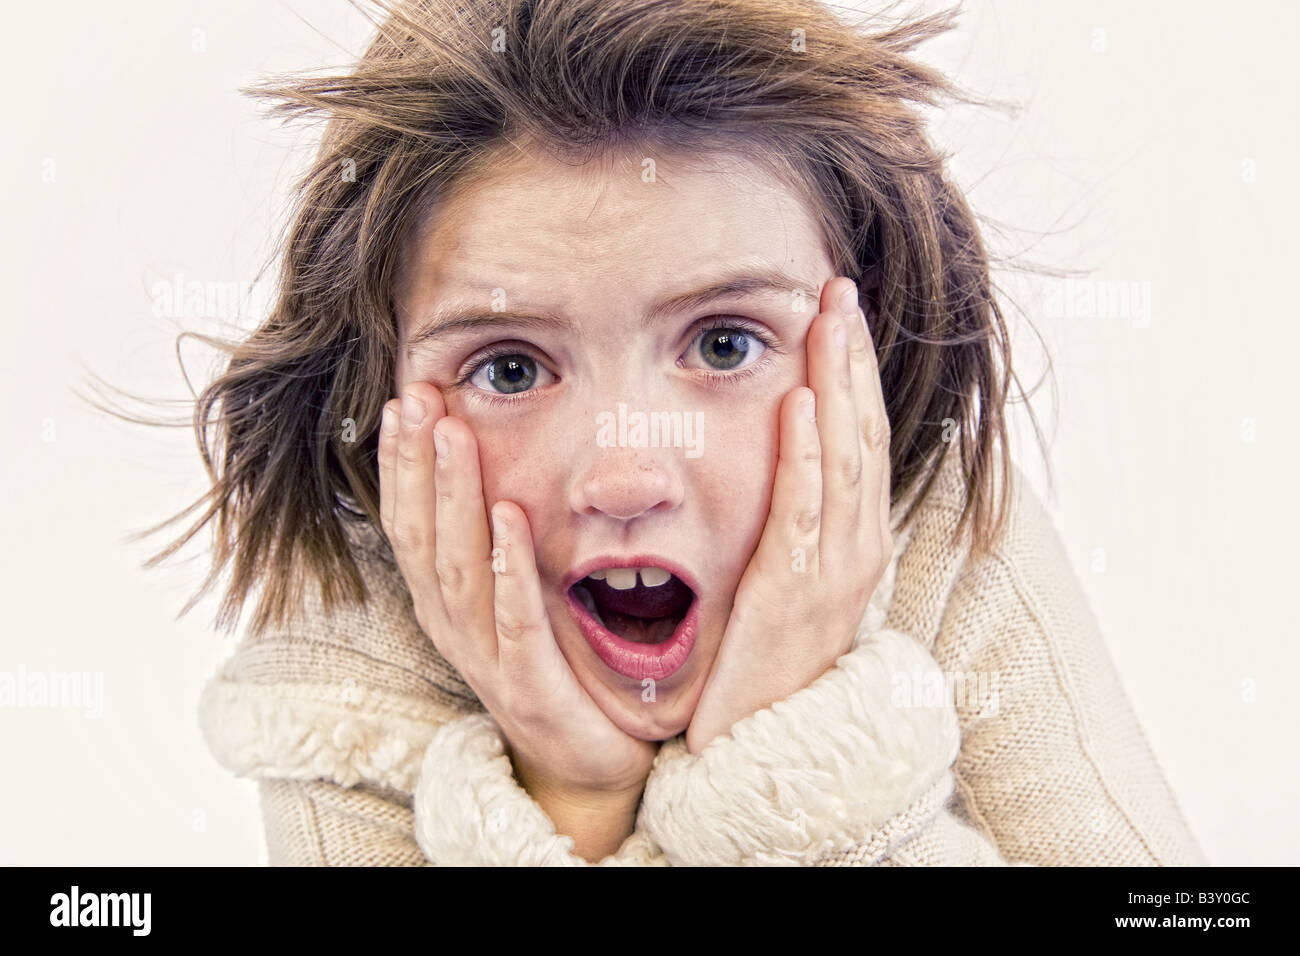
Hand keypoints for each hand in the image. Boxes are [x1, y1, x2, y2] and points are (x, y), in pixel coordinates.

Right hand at [377, 383, 658, 798]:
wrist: (585, 765)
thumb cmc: (554, 669)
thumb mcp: (515, 600)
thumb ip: (503, 543)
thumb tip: (503, 465)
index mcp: (446, 604)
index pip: (409, 522)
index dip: (401, 462)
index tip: (404, 397)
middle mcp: (453, 628)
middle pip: (421, 536)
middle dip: (416, 463)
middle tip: (417, 396)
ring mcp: (486, 659)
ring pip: (457, 569)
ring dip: (453, 497)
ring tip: (454, 435)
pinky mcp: (530, 687)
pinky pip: (515, 620)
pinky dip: (509, 567)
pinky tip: (510, 516)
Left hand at [684, 275, 892, 754]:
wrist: (764, 741)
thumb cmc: (768, 658)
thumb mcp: (790, 579)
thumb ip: (793, 520)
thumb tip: (779, 455)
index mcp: (856, 539)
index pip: (861, 440)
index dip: (855, 374)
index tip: (841, 313)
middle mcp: (859, 547)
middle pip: (863, 433)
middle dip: (853, 358)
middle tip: (841, 289)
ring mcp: (836, 570)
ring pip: (845, 458)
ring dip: (838, 383)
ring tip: (829, 319)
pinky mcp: (798, 592)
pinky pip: (804, 508)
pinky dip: (804, 452)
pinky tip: (799, 401)